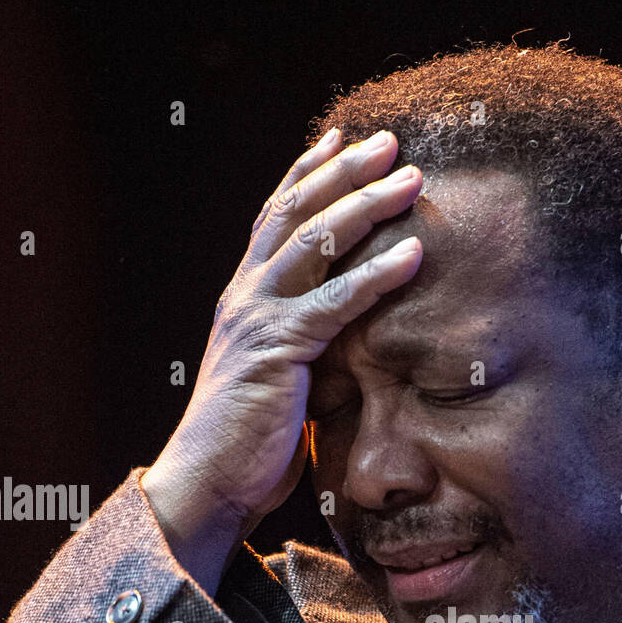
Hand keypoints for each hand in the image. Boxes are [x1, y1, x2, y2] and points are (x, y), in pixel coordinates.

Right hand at [141, 128, 422, 590]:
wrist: (208, 483)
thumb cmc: (249, 443)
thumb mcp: (282, 382)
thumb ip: (310, 351)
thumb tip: (352, 348)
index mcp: (244, 298)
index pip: (275, 218)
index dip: (307, 174)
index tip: (341, 139)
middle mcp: (245, 295)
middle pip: (296, 212)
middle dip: (345, 170)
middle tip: (391, 141)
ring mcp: (258, 318)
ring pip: (314, 241)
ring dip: (366, 203)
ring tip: (410, 177)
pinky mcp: (278, 350)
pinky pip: (335, 303)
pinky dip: (377, 276)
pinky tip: (413, 255)